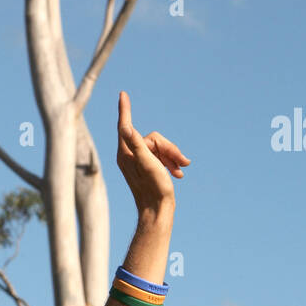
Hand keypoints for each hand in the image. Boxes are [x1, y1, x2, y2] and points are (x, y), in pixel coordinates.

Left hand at [116, 91, 188, 210]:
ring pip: (160, 148)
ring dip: (173, 156)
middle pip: (153, 139)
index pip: (125, 126)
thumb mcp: (146, 163)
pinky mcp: (148, 168)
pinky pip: (161, 158)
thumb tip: (125, 127)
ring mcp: (139, 162)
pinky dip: (171, 163)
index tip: (123, 94)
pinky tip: (179, 173)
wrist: (157, 212)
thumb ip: (137, 144)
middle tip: (182, 161)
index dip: (125, 109)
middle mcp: (130, 156)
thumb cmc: (152, 189)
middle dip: (169, 148)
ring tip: (182, 168)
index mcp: (126, 153)